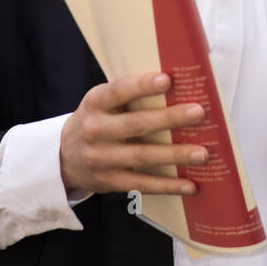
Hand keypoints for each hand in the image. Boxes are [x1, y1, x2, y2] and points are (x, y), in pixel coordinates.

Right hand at [59, 71, 206, 196]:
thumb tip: (177, 84)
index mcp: (95, 102)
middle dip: (170, 118)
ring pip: (143, 156)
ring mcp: (101, 158)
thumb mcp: (102, 102)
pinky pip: (142, 184)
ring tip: (202, 153)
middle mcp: (95, 130)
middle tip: (198, 113)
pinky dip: (167, 185)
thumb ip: (129, 95)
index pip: (120, 91)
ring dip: (175, 155)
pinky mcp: (109, 181)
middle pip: (136, 124)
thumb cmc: (97, 119)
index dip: (143, 86)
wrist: (63, 155)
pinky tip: (190, 184)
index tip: (168, 80)